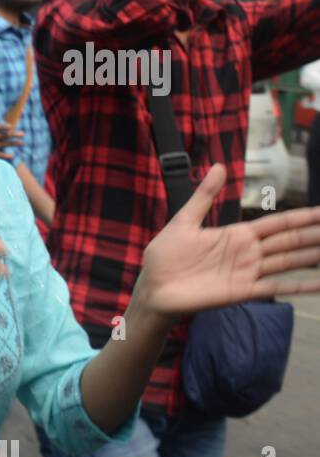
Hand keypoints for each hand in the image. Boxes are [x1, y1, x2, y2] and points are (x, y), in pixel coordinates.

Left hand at [137, 164, 319, 314]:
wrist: (153, 287)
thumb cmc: (166, 256)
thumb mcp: (184, 221)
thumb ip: (204, 196)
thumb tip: (220, 166)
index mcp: (237, 234)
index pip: (278, 223)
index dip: (302, 217)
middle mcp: (248, 253)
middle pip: (290, 240)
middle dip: (314, 235)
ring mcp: (247, 272)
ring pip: (289, 262)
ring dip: (312, 257)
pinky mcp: (242, 291)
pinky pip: (275, 288)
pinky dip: (299, 286)